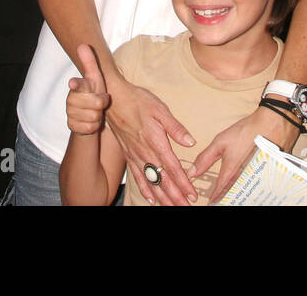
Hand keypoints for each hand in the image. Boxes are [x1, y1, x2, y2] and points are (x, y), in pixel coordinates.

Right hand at [66, 44, 109, 134]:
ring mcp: (70, 113)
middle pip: (95, 104)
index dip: (77, 84)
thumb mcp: (95, 79)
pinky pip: (90, 128)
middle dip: (101, 105)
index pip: (78, 84)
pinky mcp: (72, 126)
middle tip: (99, 103)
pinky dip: (94, 126)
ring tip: (94, 112)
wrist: (87, 117)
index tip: (73, 82)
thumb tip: (83, 45)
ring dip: (98, 116)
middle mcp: (71, 99)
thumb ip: (89, 63)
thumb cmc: (93, 94)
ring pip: (93, 117)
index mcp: (77, 86)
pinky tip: (90, 122)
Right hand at [105, 75, 197, 204]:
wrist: (114, 99)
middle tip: (185, 207)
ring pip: (151, 182)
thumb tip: (190, 141)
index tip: (192, 195)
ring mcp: (136, 156)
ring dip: (163, 197)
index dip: (183, 184)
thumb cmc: (138, 101)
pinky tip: (151, 199)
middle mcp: (145, 153)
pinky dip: (145, 190)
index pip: (173, 168)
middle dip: (175, 196)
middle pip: (163, 180)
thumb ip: (176, 128)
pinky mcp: (128, 155)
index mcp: (156, 142)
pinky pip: (137, 177)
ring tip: (172, 207)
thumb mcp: (160, 109)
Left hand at [192, 104, 300, 203]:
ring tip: (232, 196)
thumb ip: (206, 158)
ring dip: (238, 193)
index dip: (214, 198)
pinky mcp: (267, 172)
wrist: (273, 123)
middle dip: (226, 198)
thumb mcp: (221, 142)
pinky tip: (248, 186)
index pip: (220, 191)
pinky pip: (257, 184)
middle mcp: (244, 177)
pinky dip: (251, 186)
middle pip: (233, 193)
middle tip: (221, 201)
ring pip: (245, 190)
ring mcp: (257, 176)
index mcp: (231, 171)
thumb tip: (192, 172)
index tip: (210, 203)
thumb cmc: (246, 131)